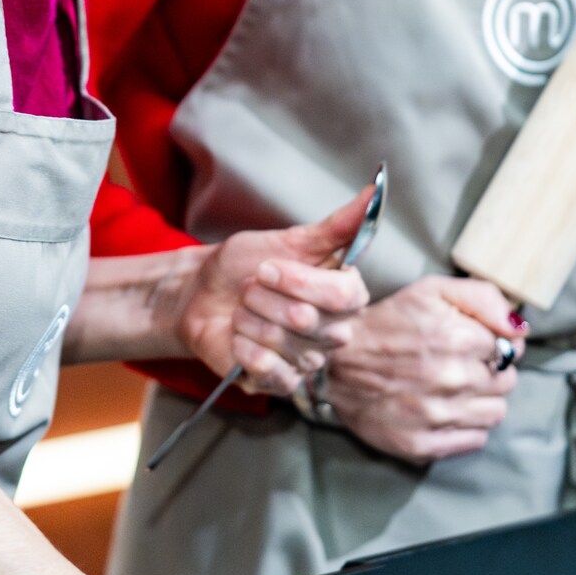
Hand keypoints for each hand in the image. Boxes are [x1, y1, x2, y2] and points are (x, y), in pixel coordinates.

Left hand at [174, 188, 373, 397]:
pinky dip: (241, 347)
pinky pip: (266, 368)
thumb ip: (337, 225)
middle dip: (263, 297)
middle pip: (307, 318)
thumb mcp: (289, 240)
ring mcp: (309, 361)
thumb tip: (373, 191)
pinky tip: (237, 337)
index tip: (266, 267)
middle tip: (248, 288)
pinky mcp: (281, 383)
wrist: (202, 294)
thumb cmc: (247, 266)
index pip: (342, 295)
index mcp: (346, 296)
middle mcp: (335, 331)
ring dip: (247, 319)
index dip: (298, 281)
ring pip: (282, 341)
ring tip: (241, 311)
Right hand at [324, 277, 522, 462]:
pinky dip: (467, 427)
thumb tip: (520, 328)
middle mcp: (452, 379)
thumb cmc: (388, 324)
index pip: (509, 349)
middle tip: (460, 365)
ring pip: (496, 413)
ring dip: (481, 401)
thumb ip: (484, 298)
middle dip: (488, 372)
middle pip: (506, 382)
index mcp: (456, 337)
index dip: (493, 345)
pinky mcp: (424, 444)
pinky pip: (475, 440)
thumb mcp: (432, 291)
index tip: (473, 345)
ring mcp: (438, 416)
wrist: (336, 364)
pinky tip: (446, 410)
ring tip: (454, 389)